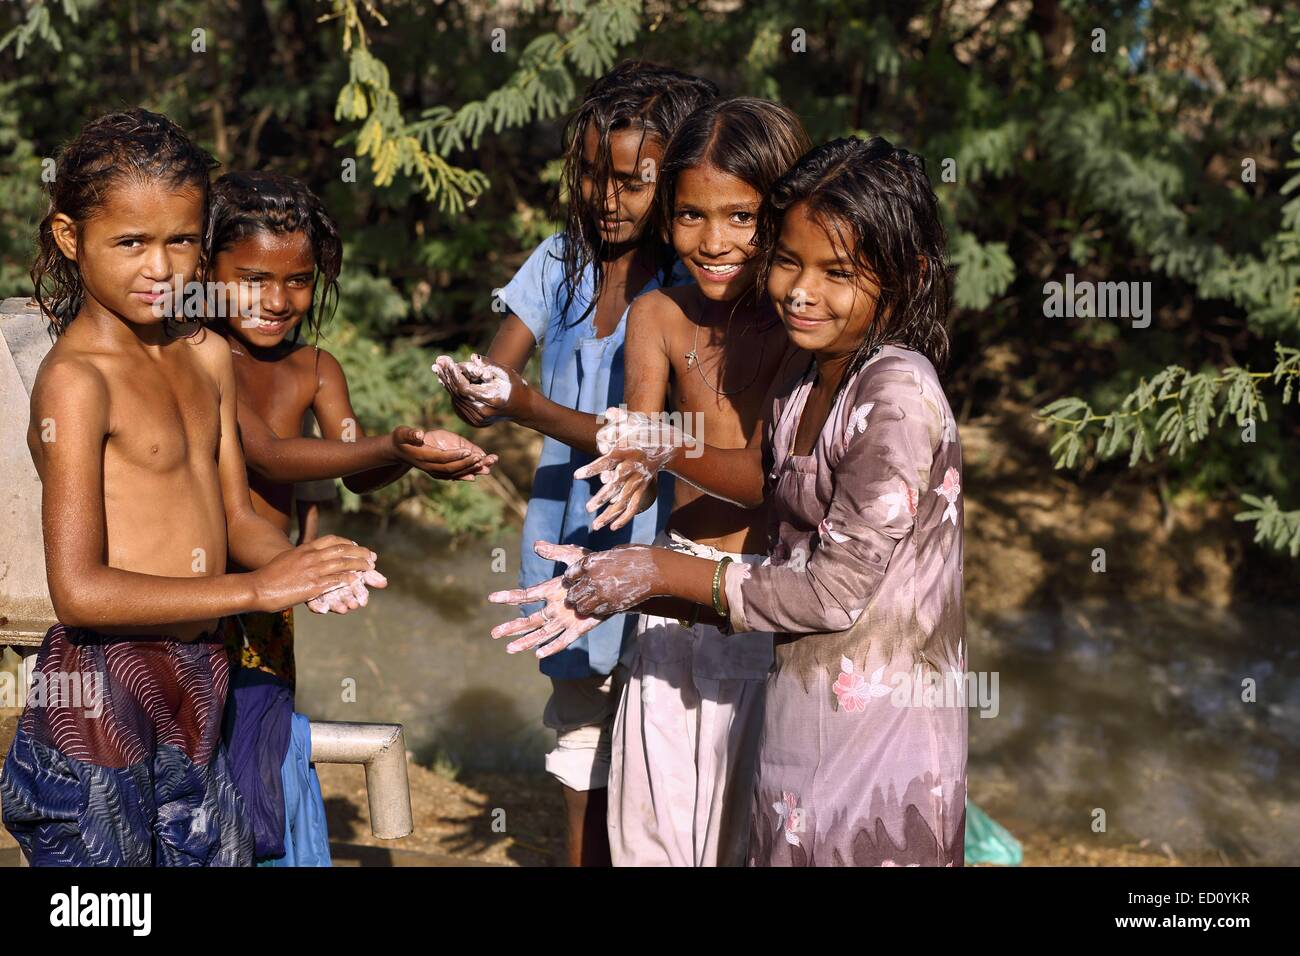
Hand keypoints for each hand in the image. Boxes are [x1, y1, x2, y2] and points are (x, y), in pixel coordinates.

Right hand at [251, 535, 378, 612]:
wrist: (257, 587)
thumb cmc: (269, 576)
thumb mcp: (287, 559)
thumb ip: (300, 556)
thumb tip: (309, 556)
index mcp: (304, 549)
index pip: (332, 540)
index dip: (348, 542)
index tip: (357, 545)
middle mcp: (310, 557)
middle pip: (342, 550)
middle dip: (360, 552)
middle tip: (371, 556)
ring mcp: (312, 571)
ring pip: (342, 564)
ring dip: (359, 565)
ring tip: (370, 568)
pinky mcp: (312, 586)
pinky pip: (335, 581)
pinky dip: (348, 579)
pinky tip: (356, 580)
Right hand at [391, 426, 496, 480]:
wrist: (398, 451)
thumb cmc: (400, 439)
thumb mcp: (402, 433)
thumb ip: (410, 434)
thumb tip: (419, 434)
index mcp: (423, 457)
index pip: (442, 458)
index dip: (455, 455)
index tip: (468, 451)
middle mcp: (430, 467)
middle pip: (451, 468)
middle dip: (468, 464)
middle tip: (482, 458)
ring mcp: (434, 471)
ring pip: (455, 473)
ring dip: (471, 470)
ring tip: (487, 465)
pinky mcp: (438, 472)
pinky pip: (454, 475)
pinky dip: (466, 474)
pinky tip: (478, 473)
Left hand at [433, 354, 527, 426]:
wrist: (522, 408)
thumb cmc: (515, 387)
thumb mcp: (506, 373)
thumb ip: (489, 365)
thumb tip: (472, 356)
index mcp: (491, 400)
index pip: (464, 387)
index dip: (453, 374)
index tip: (445, 361)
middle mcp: (483, 413)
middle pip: (457, 393)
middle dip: (446, 375)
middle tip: (437, 361)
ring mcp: (478, 419)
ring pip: (456, 399)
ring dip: (446, 382)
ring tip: (437, 368)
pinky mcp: (475, 421)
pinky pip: (459, 404)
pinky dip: (451, 390)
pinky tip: (444, 379)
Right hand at [487, 542, 600, 658]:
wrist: (616, 581)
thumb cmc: (593, 567)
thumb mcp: (573, 556)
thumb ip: (555, 552)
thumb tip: (536, 545)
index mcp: (551, 590)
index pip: (526, 595)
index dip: (509, 596)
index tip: (491, 597)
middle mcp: (555, 607)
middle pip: (529, 620)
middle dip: (511, 627)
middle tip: (494, 633)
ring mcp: (566, 619)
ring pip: (541, 633)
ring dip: (525, 641)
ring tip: (509, 649)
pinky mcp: (579, 627)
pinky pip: (563, 640)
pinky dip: (552, 647)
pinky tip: (539, 654)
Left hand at [559, 543, 661, 616]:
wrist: (655, 570)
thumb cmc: (637, 556)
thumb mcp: (614, 552)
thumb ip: (600, 560)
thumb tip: (594, 566)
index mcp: (591, 562)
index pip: (569, 574)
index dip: (571, 579)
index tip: (574, 581)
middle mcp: (592, 578)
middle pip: (572, 594)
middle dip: (574, 595)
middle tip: (579, 596)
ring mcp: (602, 594)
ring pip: (581, 607)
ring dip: (583, 606)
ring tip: (589, 603)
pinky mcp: (612, 605)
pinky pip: (596, 612)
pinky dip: (597, 611)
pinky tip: (603, 605)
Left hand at [573, 407, 691, 530]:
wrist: (672, 445)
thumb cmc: (649, 430)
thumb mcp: (636, 419)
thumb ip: (620, 417)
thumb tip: (608, 411)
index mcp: (627, 452)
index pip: (606, 462)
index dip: (592, 469)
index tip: (576, 476)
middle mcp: (632, 468)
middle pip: (616, 486)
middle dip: (602, 498)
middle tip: (588, 508)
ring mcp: (639, 480)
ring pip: (624, 501)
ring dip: (610, 515)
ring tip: (595, 526)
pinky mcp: (643, 488)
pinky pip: (634, 506)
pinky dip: (625, 517)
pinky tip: (613, 527)